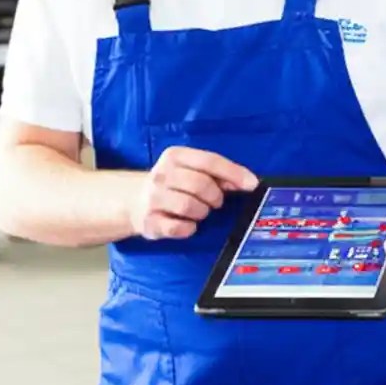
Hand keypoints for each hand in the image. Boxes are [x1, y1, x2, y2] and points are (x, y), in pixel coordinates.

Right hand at [129, 147, 258, 239]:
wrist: (133, 200)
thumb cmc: (172, 183)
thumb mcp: (191, 170)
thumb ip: (217, 174)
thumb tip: (247, 182)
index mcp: (174, 156)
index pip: (209, 161)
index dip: (234, 173)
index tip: (252, 184)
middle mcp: (161, 174)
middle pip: (201, 184)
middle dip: (215, 197)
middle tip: (214, 201)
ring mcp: (153, 198)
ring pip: (190, 206)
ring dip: (202, 212)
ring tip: (198, 211)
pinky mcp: (149, 221)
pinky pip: (179, 228)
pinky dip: (189, 228)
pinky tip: (187, 223)